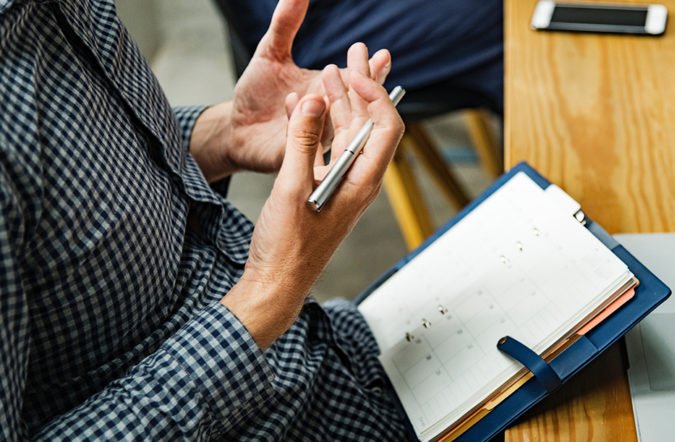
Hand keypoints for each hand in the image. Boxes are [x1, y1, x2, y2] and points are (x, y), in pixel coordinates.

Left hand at [210, 0, 389, 179]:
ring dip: (331, 105)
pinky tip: (298, 101)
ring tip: (326, 86)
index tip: (382, 55)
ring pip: (333, 124)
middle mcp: (327, 116)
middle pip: (354, 105)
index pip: (357, 81)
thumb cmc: (257, 94)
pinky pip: (303, 139)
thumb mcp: (270, 53)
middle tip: (365, 69)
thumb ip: (286, 24)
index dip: (372, 71)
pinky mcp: (295, 154)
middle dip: (361, 87)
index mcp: (327, 92)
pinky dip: (301, 120)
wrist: (235, 129)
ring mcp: (314, 138)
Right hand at [220, 71, 403, 347]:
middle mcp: (358, 180)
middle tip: (352, 54)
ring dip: (336, 102)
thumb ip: (302, 141)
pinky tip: (301, 106)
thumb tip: (312, 99)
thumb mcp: (291, 187)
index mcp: (362, 181)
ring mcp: (341, 183)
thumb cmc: (288, 246)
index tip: (353, 74)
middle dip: (359, 88)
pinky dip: (315, 125)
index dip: (375, 95)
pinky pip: (324, 148)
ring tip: (326, 71)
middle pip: (368, 124)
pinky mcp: (322, 187)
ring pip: (345, 133)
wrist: (275, 282)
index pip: (386, 128)